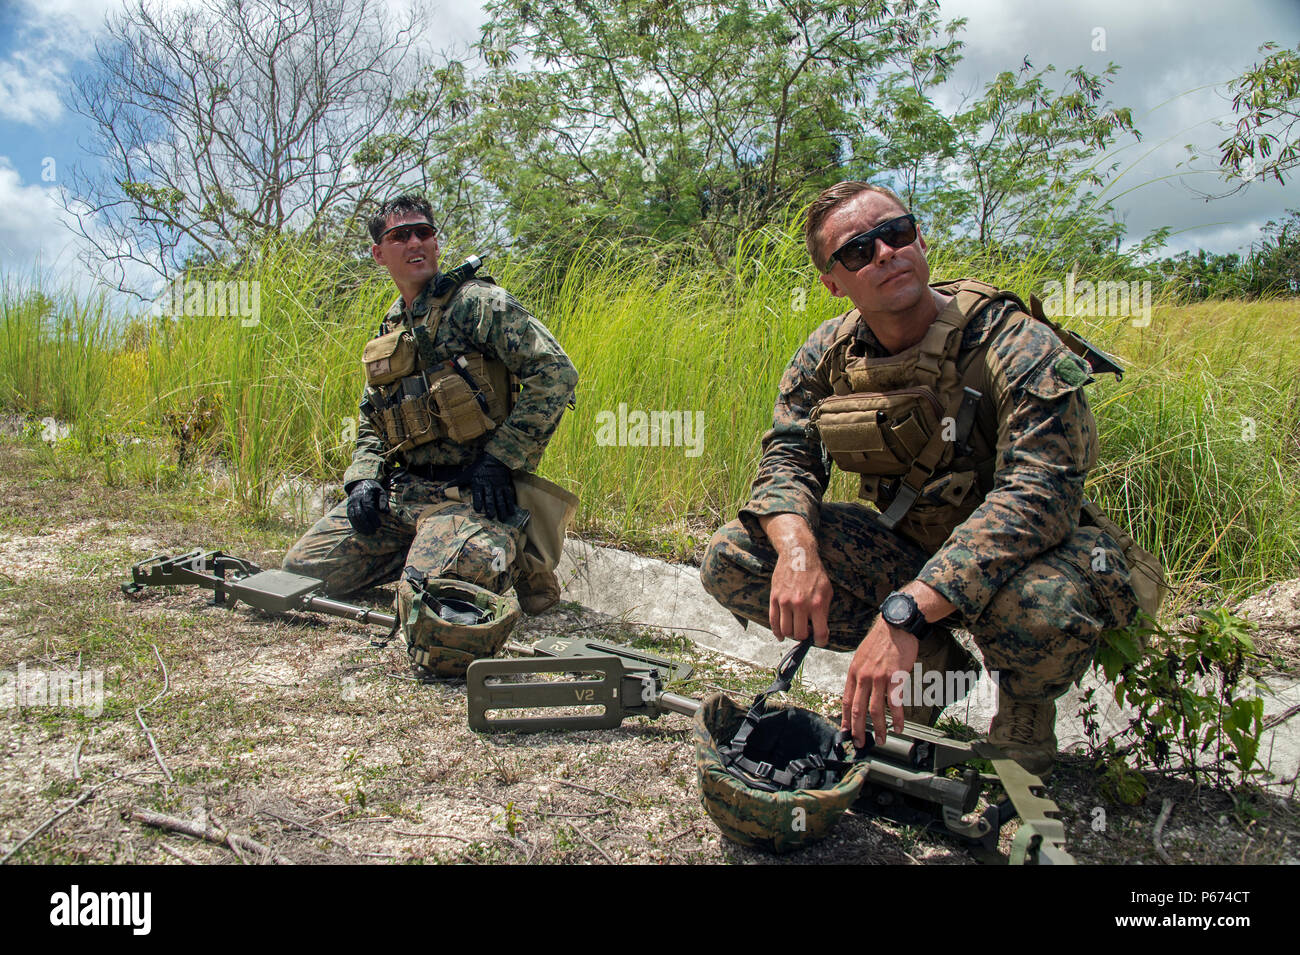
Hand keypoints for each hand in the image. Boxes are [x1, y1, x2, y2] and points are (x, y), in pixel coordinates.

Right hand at [346, 479, 388, 535]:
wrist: (359, 482)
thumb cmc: (373, 488)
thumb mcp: (380, 491)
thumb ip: (383, 501)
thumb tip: (386, 512)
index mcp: (365, 494)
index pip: (368, 508)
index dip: (373, 518)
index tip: (378, 525)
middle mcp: (356, 499)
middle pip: (360, 514)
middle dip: (366, 524)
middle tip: (373, 532)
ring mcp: (351, 503)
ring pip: (354, 517)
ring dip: (360, 526)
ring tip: (367, 533)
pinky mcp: (348, 507)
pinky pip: (350, 517)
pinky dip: (355, 524)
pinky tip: (360, 530)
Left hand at [458, 452, 515, 521]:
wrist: (494, 458)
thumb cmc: (477, 469)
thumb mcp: (465, 475)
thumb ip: (455, 483)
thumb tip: (440, 489)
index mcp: (478, 483)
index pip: (478, 492)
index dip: (478, 500)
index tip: (478, 509)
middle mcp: (488, 485)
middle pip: (490, 497)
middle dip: (490, 507)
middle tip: (491, 516)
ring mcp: (498, 486)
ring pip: (500, 498)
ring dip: (501, 509)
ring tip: (503, 518)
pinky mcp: (505, 485)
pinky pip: (508, 495)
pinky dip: (510, 504)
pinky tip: (511, 512)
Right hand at [762, 514, 830, 645]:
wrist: (798, 555)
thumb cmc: (815, 574)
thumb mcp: (827, 592)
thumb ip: (824, 612)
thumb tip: (820, 631)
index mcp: (817, 604)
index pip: (819, 633)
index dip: (820, 641)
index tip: (819, 640)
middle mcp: (800, 604)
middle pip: (800, 634)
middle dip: (804, 637)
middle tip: (807, 631)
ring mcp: (785, 601)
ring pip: (786, 630)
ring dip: (791, 634)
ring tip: (796, 629)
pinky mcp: (774, 598)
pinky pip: (773, 621)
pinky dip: (777, 632)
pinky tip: (781, 635)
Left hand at [842, 616, 918, 748]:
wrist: (895, 625)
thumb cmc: (881, 640)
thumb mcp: (862, 656)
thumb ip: (860, 675)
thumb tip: (859, 692)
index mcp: (854, 672)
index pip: (846, 700)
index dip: (845, 719)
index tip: (846, 732)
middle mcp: (863, 676)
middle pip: (857, 709)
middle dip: (858, 730)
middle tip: (860, 743)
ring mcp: (879, 678)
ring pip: (875, 710)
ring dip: (878, 728)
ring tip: (882, 739)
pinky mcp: (895, 677)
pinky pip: (895, 703)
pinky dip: (897, 718)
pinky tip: (899, 727)